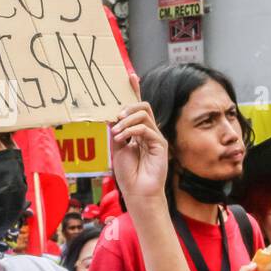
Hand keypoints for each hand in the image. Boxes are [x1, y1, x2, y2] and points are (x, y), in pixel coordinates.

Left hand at [110, 74, 168, 203]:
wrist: (138, 193)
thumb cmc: (128, 174)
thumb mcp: (117, 148)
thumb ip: (115, 131)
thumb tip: (109, 115)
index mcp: (139, 131)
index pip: (139, 107)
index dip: (136, 91)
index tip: (131, 76)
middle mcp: (149, 132)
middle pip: (143, 106)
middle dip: (128, 107)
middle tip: (115, 118)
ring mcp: (156, 137)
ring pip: (144, 114)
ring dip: (126, 121)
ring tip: (116, 134)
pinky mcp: (160, 145)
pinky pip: (146, 129)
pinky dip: (131, 131)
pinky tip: (123, 140)